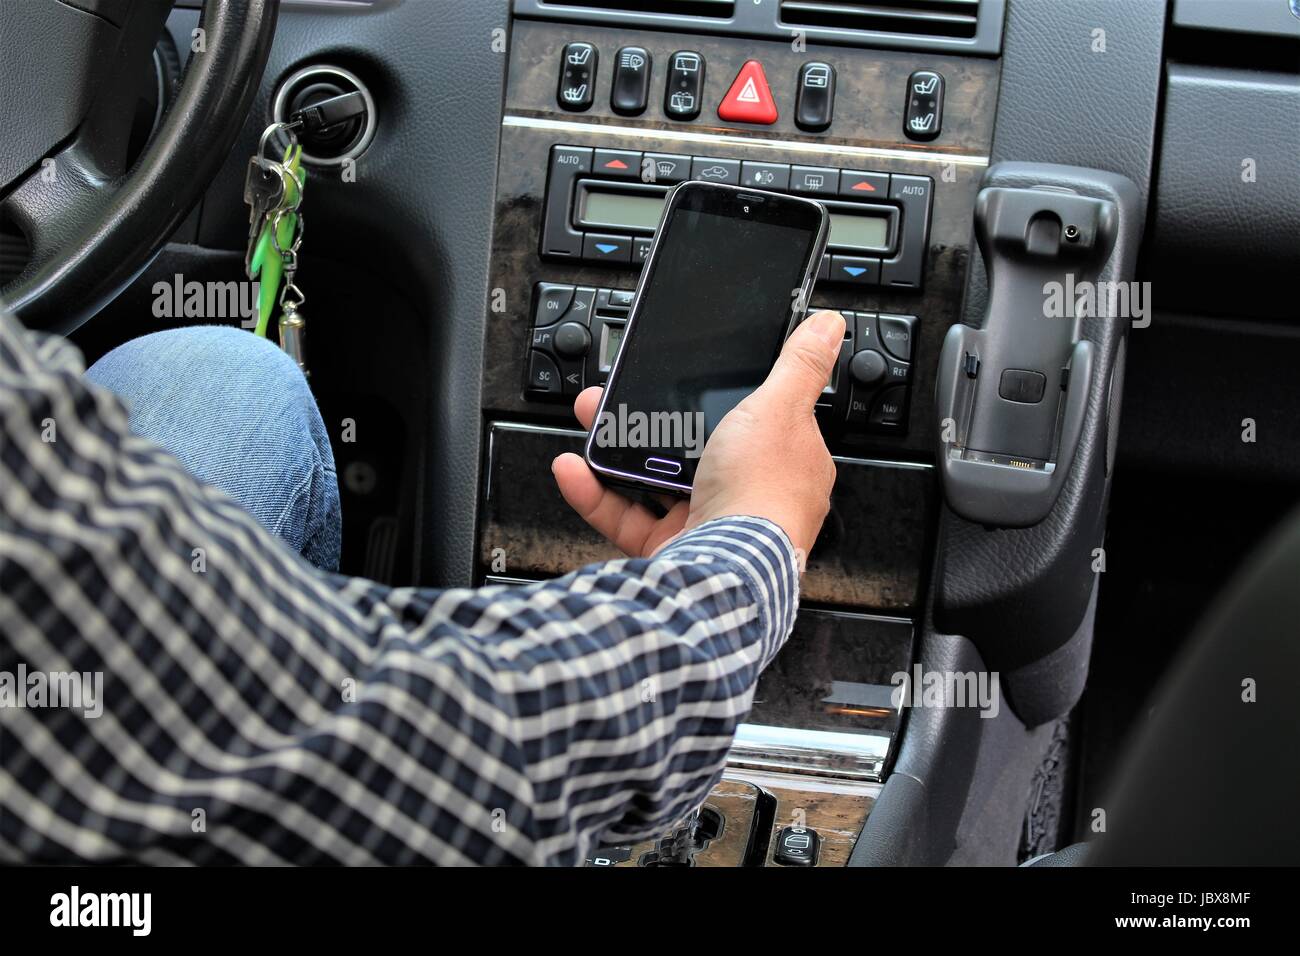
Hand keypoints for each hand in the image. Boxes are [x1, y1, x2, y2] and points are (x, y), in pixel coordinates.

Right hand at [552, 310, 843, 559]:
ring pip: (656, 477)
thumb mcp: (780, 409)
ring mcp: (710, 521)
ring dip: (619, 449)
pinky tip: (576, 469)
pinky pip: (627, 515)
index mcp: (786, 462)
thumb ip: (798, 366)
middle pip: (697, 446)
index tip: (686, 379)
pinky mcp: (672, 546)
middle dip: (654, 418)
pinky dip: (596, 492)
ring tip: (593, 421)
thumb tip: (828, 326)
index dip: (722, 397)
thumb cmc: (761, 494)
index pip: (759, 420)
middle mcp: (750, 493)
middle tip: (624, 397)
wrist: (726, 567)